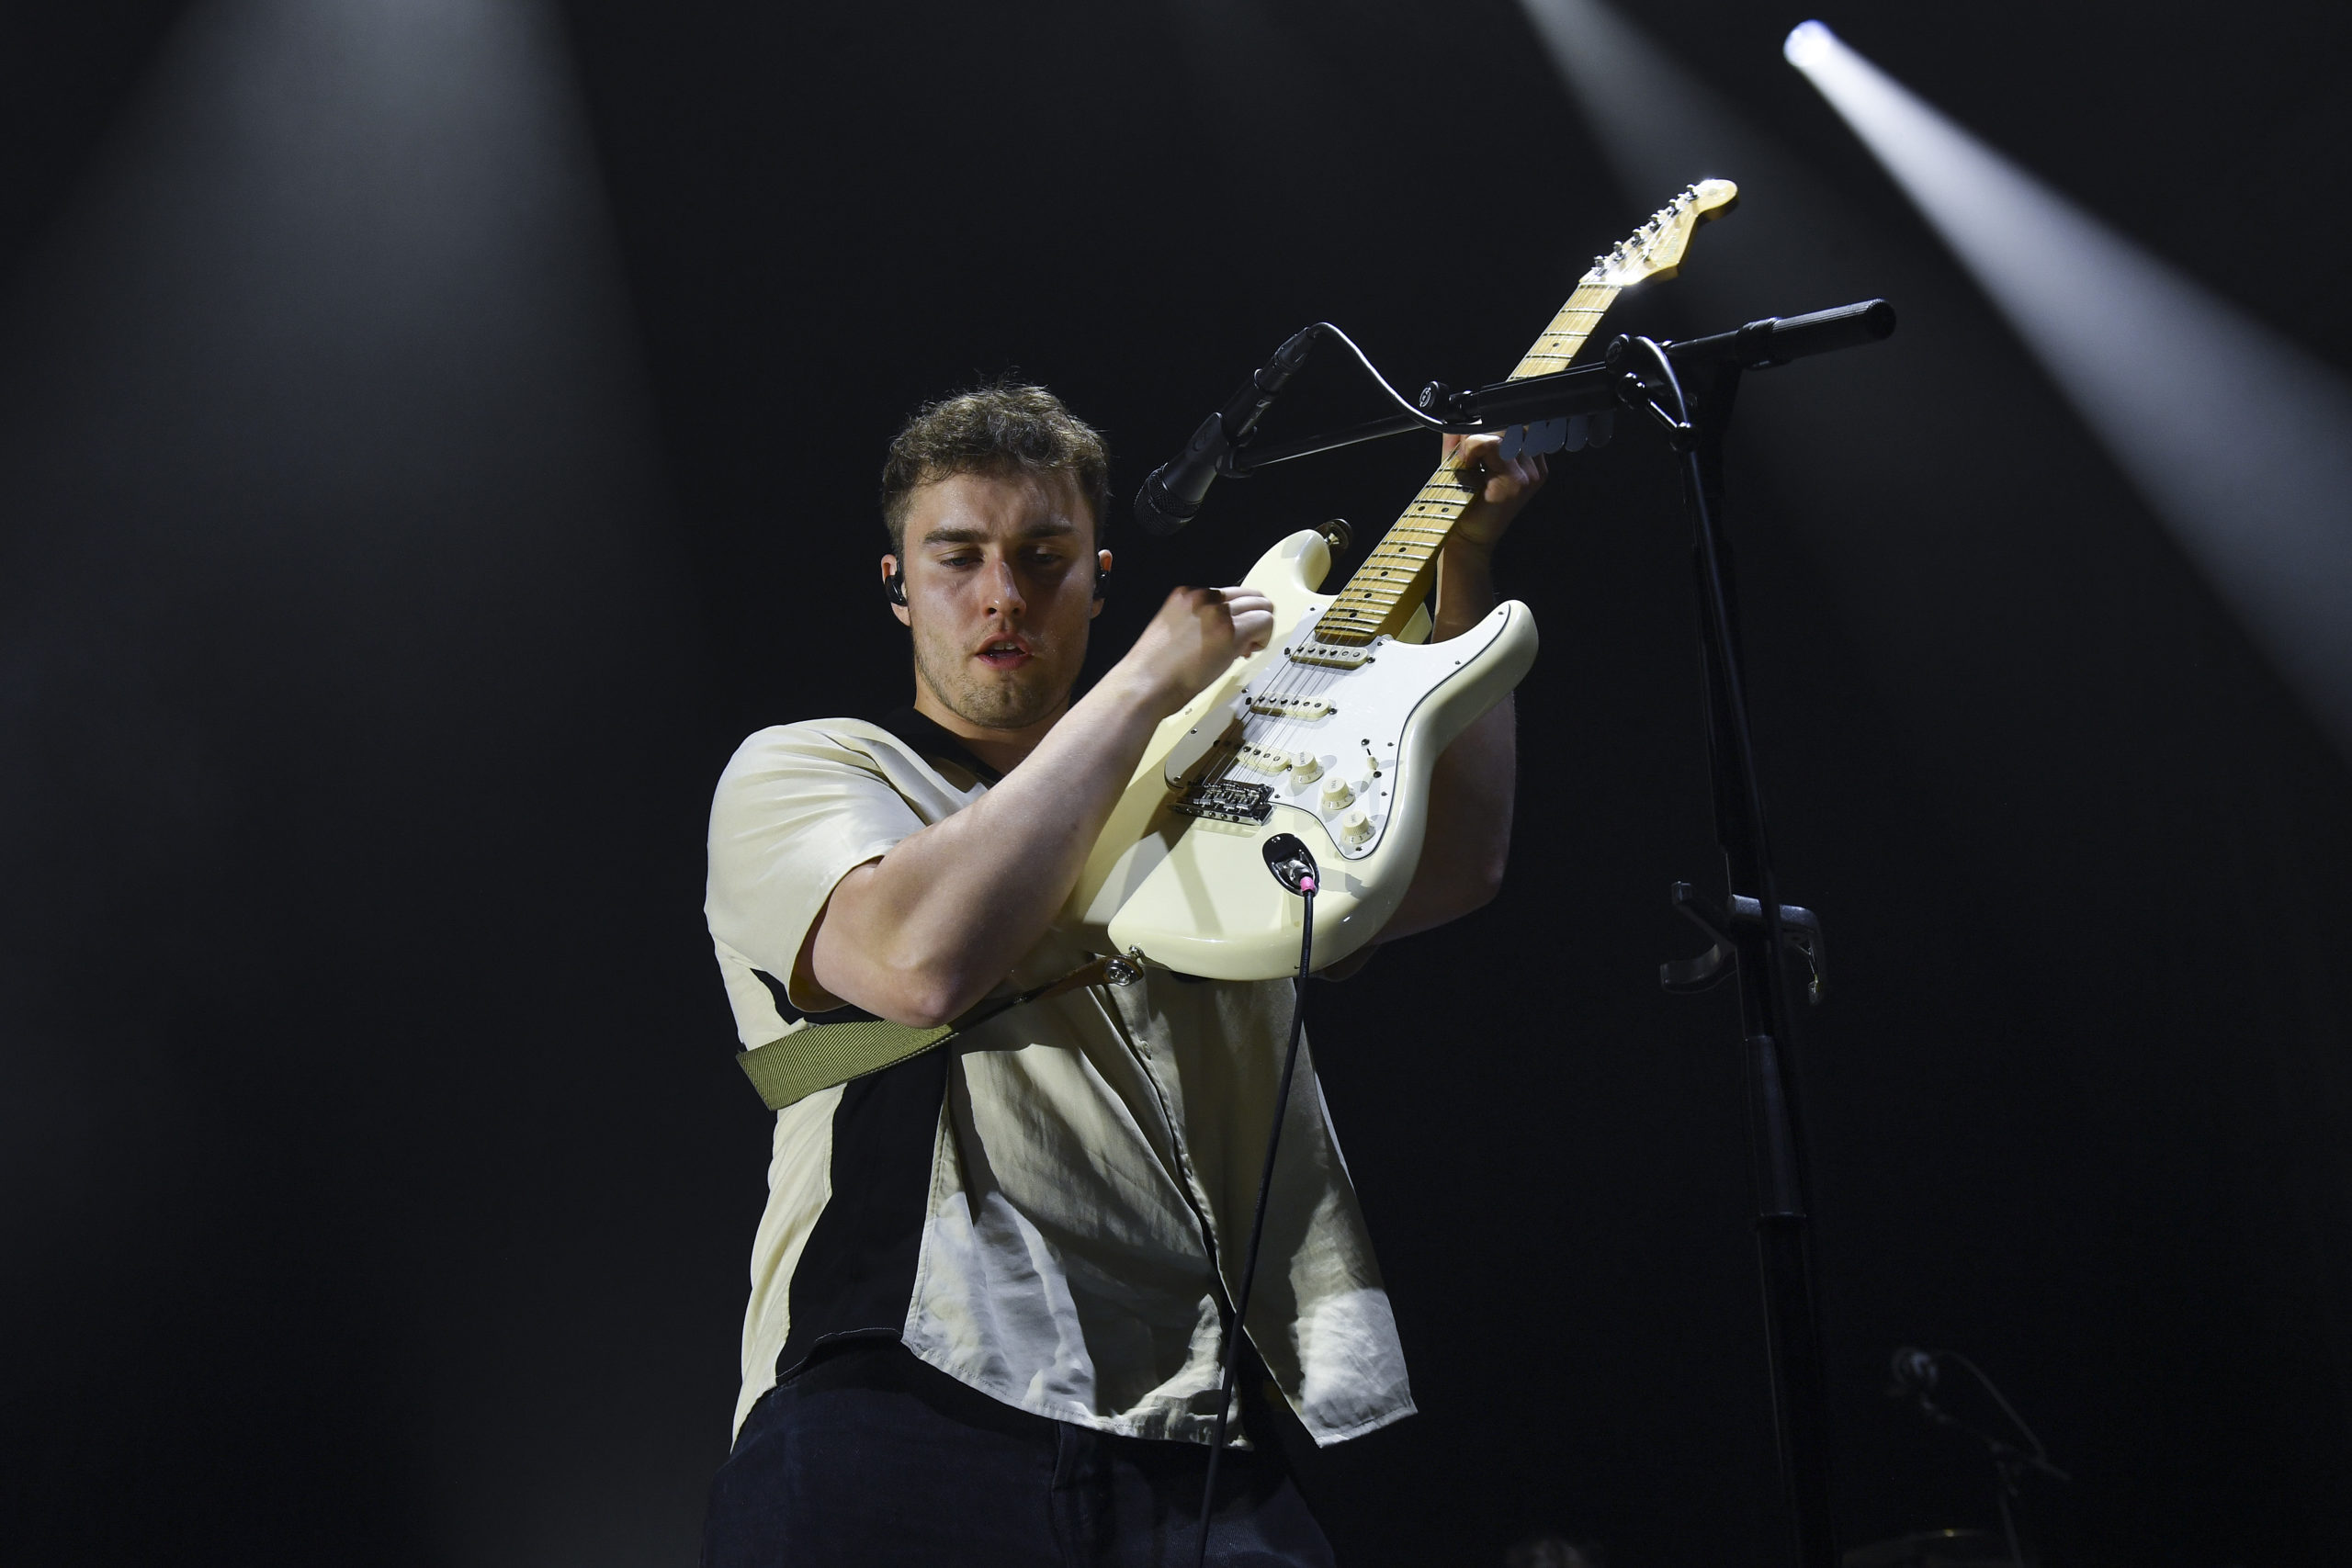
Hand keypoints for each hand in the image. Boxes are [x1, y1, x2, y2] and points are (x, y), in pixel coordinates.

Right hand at [1116, 585, 1275, 714]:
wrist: (1144, 683)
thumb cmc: (1154, 670)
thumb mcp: (1174, 632)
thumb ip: (1200, 624)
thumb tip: (1226, 632)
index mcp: (1186, 595)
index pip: (1230, 595)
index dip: (1236, 616)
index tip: (1231, 637)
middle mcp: (1204, 597)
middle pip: (1251, 596)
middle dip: (1253, 619)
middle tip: (1243, 645)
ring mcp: (1218, 613)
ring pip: (1263, 606)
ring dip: (1260, 628)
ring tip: (1244, 650)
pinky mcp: (1231, 631)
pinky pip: (1265, 623)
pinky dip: (1263, 638)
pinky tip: (1246, 654)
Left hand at [1443, 430, 1548, 552]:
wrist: (1464, 537)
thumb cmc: (1463, 503)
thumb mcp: (1462, 461)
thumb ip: (1462, 434)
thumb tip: (1460, 413)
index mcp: (1529, 459)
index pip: (1514, 422)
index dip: (1489, 427)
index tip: (1473, 450)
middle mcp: (1535, 466)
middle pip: (1508, 424)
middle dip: (1480, 433)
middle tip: (1467, 458)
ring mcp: (1530, 474)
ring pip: (1500, 432)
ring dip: (1475, 443)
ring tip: (1469, 466)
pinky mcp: (1518, 481)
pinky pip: (1492, 444)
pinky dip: (1473, 449)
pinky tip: (1469, 469)